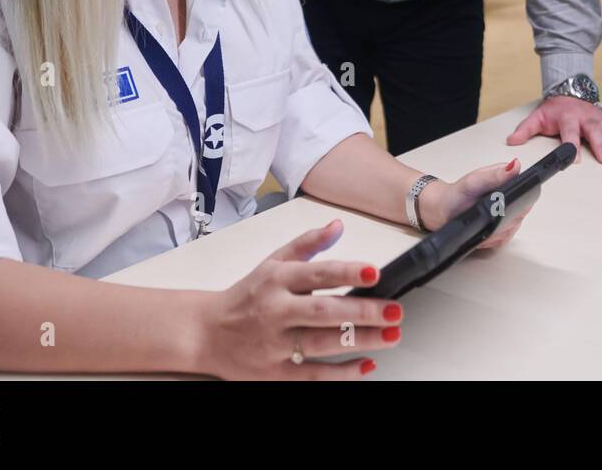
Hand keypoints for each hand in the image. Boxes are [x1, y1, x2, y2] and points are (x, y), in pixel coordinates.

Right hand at [198, 219, 402, 379]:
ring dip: (360, 341)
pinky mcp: (275, 373)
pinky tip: (367, 365)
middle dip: (363, 312)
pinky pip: (313, 375)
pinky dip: (342, 373)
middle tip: (395, 311)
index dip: (347, 272)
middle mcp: (276, 311)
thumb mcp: (272, 262)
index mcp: (277, 279)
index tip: (374, 272)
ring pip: (321, 344)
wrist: (205, 332)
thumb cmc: (246, 295)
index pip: (317, 273)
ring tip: (391, 336)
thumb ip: (307, 245)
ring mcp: (275, 344)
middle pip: (324, 311)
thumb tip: (337, 226)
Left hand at [419, 158, 531, 248]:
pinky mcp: (498, 234)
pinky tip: (481, 233)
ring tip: (481, 222)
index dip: (521, 201)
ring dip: (497, 229)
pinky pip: (502, 240)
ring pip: (511, 229)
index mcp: (509, 184)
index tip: (505, 206)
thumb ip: (494, 174)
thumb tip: (515, 166)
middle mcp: (511, 202)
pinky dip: (492, 239)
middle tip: (487, 214)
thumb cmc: (458, 193)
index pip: (528, 194)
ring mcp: (506, 219)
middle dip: (505, 218)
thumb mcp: (475, 180)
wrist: (442, 210)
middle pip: (520, 215)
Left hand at [506, 95, 601, 163]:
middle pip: (594, 132)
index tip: (574, 158)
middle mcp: (584, 117)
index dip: (571, 145)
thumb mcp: (536, 117)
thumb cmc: (554, 109)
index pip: (569, 133)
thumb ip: (525, 130)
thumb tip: (511, 141)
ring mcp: (597, 118)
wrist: (569, 90)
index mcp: (567, 117)